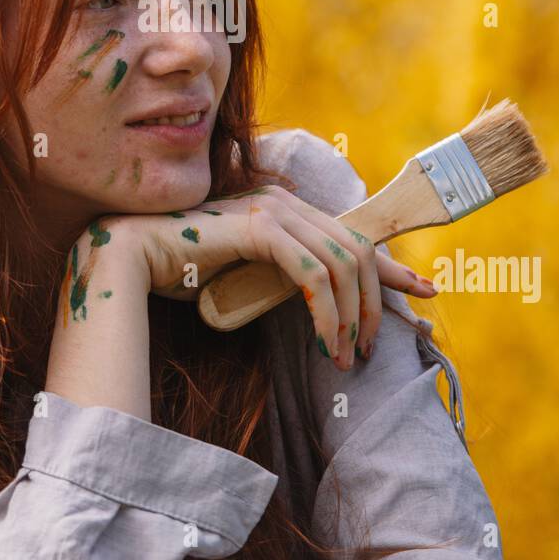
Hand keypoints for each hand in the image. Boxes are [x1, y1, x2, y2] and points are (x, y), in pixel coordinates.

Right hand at [93, 185, 437, 369]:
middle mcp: (287, 203)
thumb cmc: (182, 272)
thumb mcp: (248, 278)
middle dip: (376, 303)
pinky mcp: (260, 228)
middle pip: (359, 251)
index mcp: (288, 211)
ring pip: (343, 263)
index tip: (426, 292)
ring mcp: (274, 211)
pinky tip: (324, 341)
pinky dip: (325, 312)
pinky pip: (313, 274)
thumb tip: (321, 307)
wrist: (131, 257)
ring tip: (343, 356)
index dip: (394, 267)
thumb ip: (281, 280)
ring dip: (350, 316)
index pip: (355, 236)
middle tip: (367, 349)